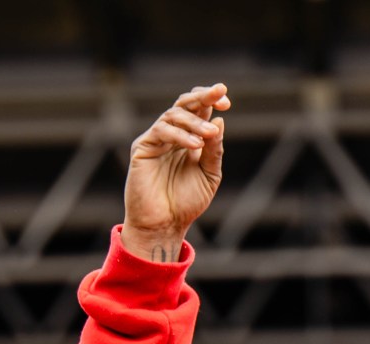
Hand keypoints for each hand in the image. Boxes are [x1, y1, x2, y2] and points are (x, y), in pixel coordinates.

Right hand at [122, 83, 230, 262]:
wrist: (164, 225)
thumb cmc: (186, 203)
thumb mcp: (210, 174)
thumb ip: (215, 149)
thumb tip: (219, 120)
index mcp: (190, 139)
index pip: (199, 109)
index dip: (211, 100)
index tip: (227, 102)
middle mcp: (173, 136)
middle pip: (185, 104)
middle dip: (203, 95)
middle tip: (220, 92)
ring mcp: (156, 141)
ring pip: (173, 114)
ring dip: (195, 120)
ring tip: (209, 134)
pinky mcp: (142, 148)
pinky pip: (160, 130)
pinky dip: (180, 134)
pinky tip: (195, 145)